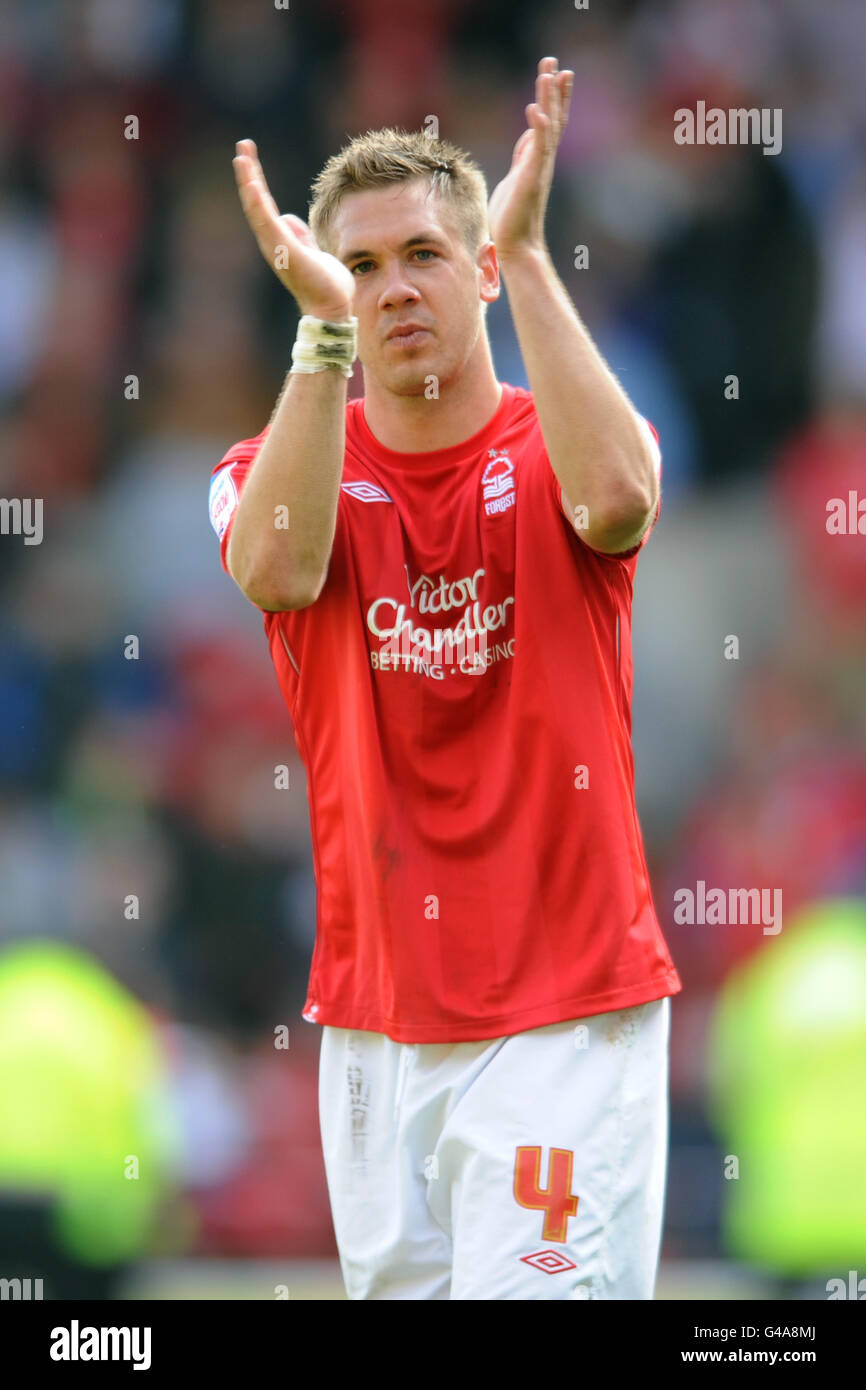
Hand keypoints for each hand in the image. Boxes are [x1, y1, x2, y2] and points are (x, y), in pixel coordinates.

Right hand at [233, 139, 355, 320]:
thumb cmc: (324, 283)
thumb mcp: (312, 249)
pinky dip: (257, 202)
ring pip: (257, 208)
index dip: (256, 179)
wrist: (331, 307)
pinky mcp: (284, 250)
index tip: (249, 154)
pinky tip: (252, 184)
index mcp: (279, 238)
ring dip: (249, 182)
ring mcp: (276, 245)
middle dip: (249, 173)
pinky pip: (266, 221)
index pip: (263, 203)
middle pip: (255, 201)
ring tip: (242, 158)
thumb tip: (287, 218)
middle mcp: (272, 241)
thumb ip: (299, 233)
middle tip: (243, 146)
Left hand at [487, 57, 572, 259]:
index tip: (554, 73)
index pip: (549, 122)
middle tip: (554, 61)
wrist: (517, 246)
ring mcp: (539, 169)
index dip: (553, 98)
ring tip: (549, 74)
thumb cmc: (513, 218)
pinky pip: (536, 149)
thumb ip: (524, 156)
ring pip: (549, 128)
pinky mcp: (531, 179)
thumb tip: (528, 138)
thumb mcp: (516, 178)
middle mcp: (543, 161)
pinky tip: (534, 110)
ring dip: (549, 101)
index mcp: (537, 159)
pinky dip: (537, 129)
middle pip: (553, 117)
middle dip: (553, 89)